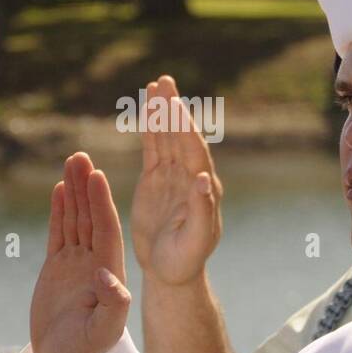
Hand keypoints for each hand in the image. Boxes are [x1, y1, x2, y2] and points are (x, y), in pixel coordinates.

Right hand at [31, 153, 131, 352]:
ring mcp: (78, 264)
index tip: (98, 177)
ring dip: (74, 192)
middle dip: (87, 188)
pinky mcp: (60, 269)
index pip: (106, 230)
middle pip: (92, 217)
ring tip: (72, 162)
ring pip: (76, 220)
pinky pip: (61, 233)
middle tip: (82, 156)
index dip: (102, 203)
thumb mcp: (104, 332)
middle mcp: (97, 262)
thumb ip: (113, 306)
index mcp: (110, 272)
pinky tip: (61, 190)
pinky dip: (61, 212)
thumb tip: (111, 279)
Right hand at [130, 75, 222, 284]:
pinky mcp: (156, 180)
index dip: (184, 128)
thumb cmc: (186, 260)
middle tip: (165, 81)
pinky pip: (153, 149)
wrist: (171, 271)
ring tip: (156, 85)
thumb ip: (202, 209)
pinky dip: (150, 129)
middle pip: (181, 137)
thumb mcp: (196, 238)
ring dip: (162, 113)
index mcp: (204, 189)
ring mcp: (174, 177)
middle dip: (173, 109)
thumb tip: (204, 178)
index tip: (176, 105)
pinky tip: (146, 109)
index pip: (194, 152)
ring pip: (167, 138)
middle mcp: (191, 177)